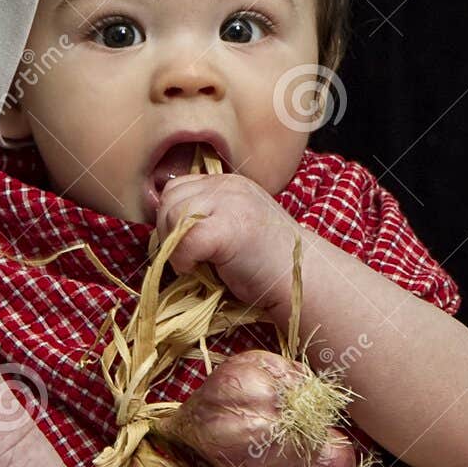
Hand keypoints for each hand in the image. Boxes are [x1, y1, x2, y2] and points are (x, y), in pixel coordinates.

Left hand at [152, 172, 305, 316]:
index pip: (178, 188)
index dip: (172, 218)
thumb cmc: (268, 265)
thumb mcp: (234, 229)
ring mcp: (230, 204)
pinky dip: (182, 259)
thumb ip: (206, 219)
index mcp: (230, 184)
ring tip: (194, 263)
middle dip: (167, 230)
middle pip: (170, 198)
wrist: (302, 281)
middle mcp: (229, 187)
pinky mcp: (228, 227)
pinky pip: (183, 239)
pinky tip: (196, 270)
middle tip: (185, 256)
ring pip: (173, 215)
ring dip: (174, 245)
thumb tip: (165, 231)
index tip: (184, 244)